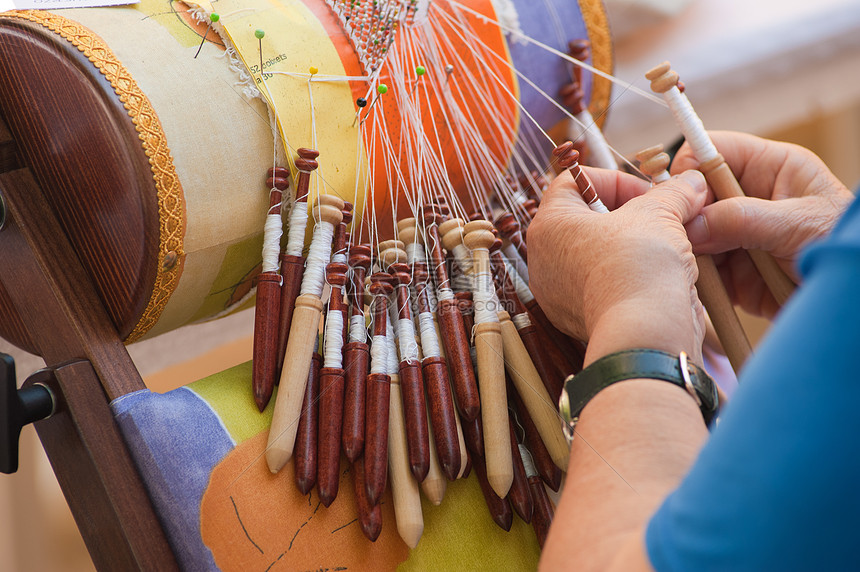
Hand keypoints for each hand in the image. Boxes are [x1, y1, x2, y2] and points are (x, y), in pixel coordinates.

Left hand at [527, 168, 708, 364]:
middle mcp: (544, 259)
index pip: (573, 183)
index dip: (615, 181)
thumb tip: (692, 182)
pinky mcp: (576, 319)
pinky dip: (626, 279)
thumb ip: (673, 193)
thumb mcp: (660, 215)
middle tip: (660, 221)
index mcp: (549, 225)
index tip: (648, 195)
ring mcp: (557, 293)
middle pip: (585, 220)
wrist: (641, 333)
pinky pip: (600, 287)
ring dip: (630, 248)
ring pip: (595, 256)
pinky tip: (655, 280)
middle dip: (628, 216)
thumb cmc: (638, 265)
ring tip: (664, 250)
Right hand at [674, 131, 852, 317]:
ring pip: (690, 236)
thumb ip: (743, 219)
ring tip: (683, 264)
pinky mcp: (731, 273)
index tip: (680, 198)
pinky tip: (689, 283)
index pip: (713, 152)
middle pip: (694, 197)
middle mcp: (748, 200)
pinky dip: (690, 277)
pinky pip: (698, 271)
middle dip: (683, 216)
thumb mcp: (799, 224)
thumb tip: (691, 224)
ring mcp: (736, 237)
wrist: (853, 296)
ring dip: (684, 250)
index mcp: (770, 169)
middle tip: (678, 237)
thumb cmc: (843, 247)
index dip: (690, 170)